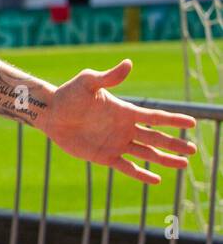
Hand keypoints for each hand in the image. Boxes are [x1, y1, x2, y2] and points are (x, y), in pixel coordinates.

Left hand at [37, 59, 195, 183]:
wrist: (50, 112)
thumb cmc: (69, 95)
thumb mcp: (89, 82)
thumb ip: (109, 76)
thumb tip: (128, 64)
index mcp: (125, 111)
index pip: (155, 117)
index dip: (174, 120)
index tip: (193, 122)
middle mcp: (124, 128)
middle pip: (156, 138)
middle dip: (175, 144)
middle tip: (193, 150)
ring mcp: (116, 143)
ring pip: (146, 154)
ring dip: (164, 159)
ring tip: (183, 165)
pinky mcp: (104, 156)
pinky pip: (126, 167)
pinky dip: (141, 174)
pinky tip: (156, 179)